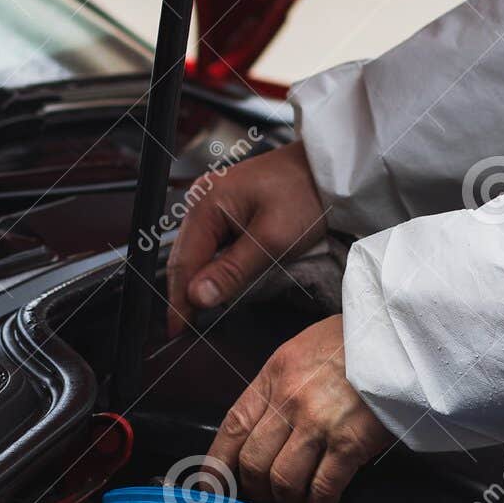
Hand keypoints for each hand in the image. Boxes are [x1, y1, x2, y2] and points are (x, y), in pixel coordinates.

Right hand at [166, 141, 327, 334]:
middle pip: (184, 257)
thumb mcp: (271, 240)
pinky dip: (211, 266)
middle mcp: (201, 200)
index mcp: (206, 203)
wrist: (327, 171)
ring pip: (196, 252)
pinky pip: (211, 243)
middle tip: (183, 329)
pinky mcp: (226, 208)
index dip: (179, 300)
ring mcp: (212, 202)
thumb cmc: (304, 195)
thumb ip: (232, 271)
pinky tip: (215, 285)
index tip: (176, 331)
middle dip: (183, 293)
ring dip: (196, 281)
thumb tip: (198, 298)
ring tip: (194, 314)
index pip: (183, 262)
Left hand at [208, 316, 394, 502]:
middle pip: (254, 462)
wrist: (400, 336)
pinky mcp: (350, 442)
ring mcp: (319, 422)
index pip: (232, 428)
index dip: (217, 466)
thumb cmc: (356, 342)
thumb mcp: (303, 351)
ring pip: (284, 481)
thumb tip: (264, 431)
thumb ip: (279, 388)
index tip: (212, 488)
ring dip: (288, 502)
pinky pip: (322, 488)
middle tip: (268, 496)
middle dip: (257, 490)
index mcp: (275, 374)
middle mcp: (290, 399)